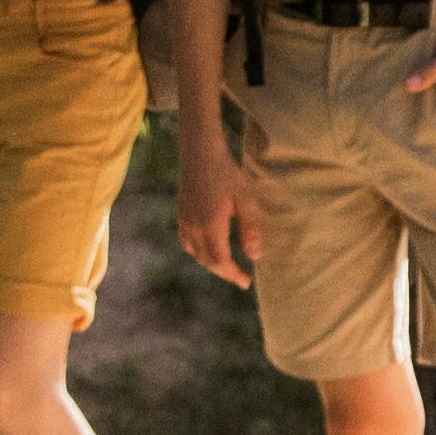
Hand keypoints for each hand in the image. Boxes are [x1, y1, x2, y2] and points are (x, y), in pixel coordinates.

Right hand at [177, 139, 262, 285]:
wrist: (200, 152)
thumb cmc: (226, 173)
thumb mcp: (245, 199)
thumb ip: (250, 229)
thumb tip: (254, 256)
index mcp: (211, 226)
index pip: (220, 261)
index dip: (233, 274)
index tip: (246, 282)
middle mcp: (194, 227)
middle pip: (207, 261)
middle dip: (224, 272)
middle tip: (240, 277)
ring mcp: (184, 221)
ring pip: (196, 253)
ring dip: (211, 263)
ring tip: (227, 266)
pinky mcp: (181, 214)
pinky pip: (187, 242)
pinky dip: (198, 252)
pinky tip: (207, 248)